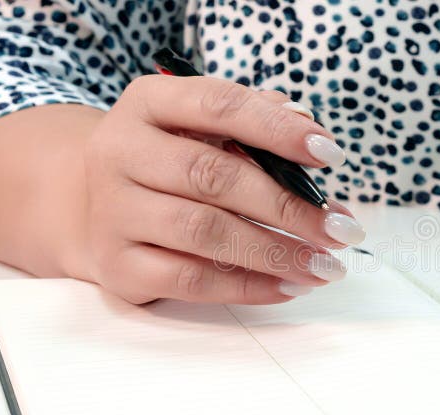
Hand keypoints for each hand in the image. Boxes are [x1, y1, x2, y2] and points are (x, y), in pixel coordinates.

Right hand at [80, 75, 363, 303]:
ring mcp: (113, 212)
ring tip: (324, 267)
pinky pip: (190, 281)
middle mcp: (120, 152)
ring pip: (204, 233)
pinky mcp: (118, 266)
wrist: (98, 205)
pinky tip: (288, 287)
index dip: (279, 130)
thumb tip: (312, 137)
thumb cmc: (173, 161)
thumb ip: (258, 123)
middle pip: (213, 177)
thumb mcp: (205, 127)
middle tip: (341, 231)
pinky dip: (247, 287)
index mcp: (149, 102)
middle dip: (288, 207)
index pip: (220, 106)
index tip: (331, 155)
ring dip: (275, 252)